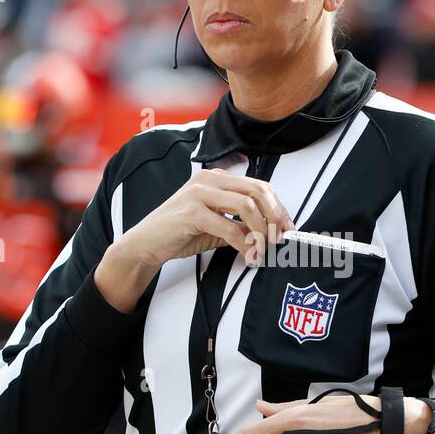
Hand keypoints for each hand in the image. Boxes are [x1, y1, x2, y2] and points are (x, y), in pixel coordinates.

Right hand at [122, 168, 294, 269]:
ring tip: (263, 250)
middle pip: (257, 191)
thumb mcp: (217, 226)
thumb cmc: (180, 233)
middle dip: (275, 217)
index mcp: (217, 178)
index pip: (259, 186)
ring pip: (247, 206)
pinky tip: (247, 255)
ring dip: (261, 232)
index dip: (278, 207)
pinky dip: (243, 244)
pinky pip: (228, 227)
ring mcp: (199, 192)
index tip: (288, 229)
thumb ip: (241, 224)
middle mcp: (209, 179)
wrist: (146, 244)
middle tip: (281, 239)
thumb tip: (270, 233)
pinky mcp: (191, 211)